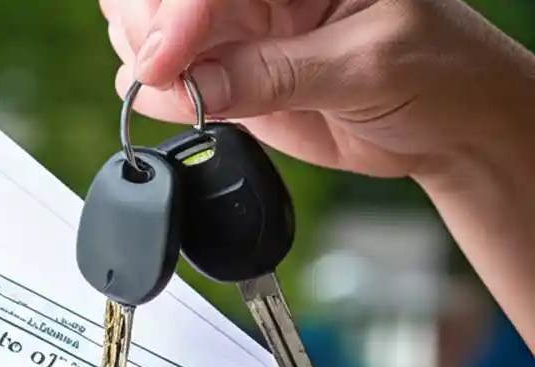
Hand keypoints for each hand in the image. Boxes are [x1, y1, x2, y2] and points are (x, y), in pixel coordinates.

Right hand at [101, 0, 534, 181]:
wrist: (449, 126)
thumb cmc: (437, 71)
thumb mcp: (367, 66)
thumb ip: (276, 76)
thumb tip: (193, 88)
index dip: (173, 15)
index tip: (163, 64)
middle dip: (145, 31)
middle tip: (160, 77)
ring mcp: (234, 32)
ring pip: (143, 28)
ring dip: (142, 61)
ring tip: (177, 93)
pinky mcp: (224, 77)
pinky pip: (159, 78)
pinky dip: (150, 93)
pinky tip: (179, 106)